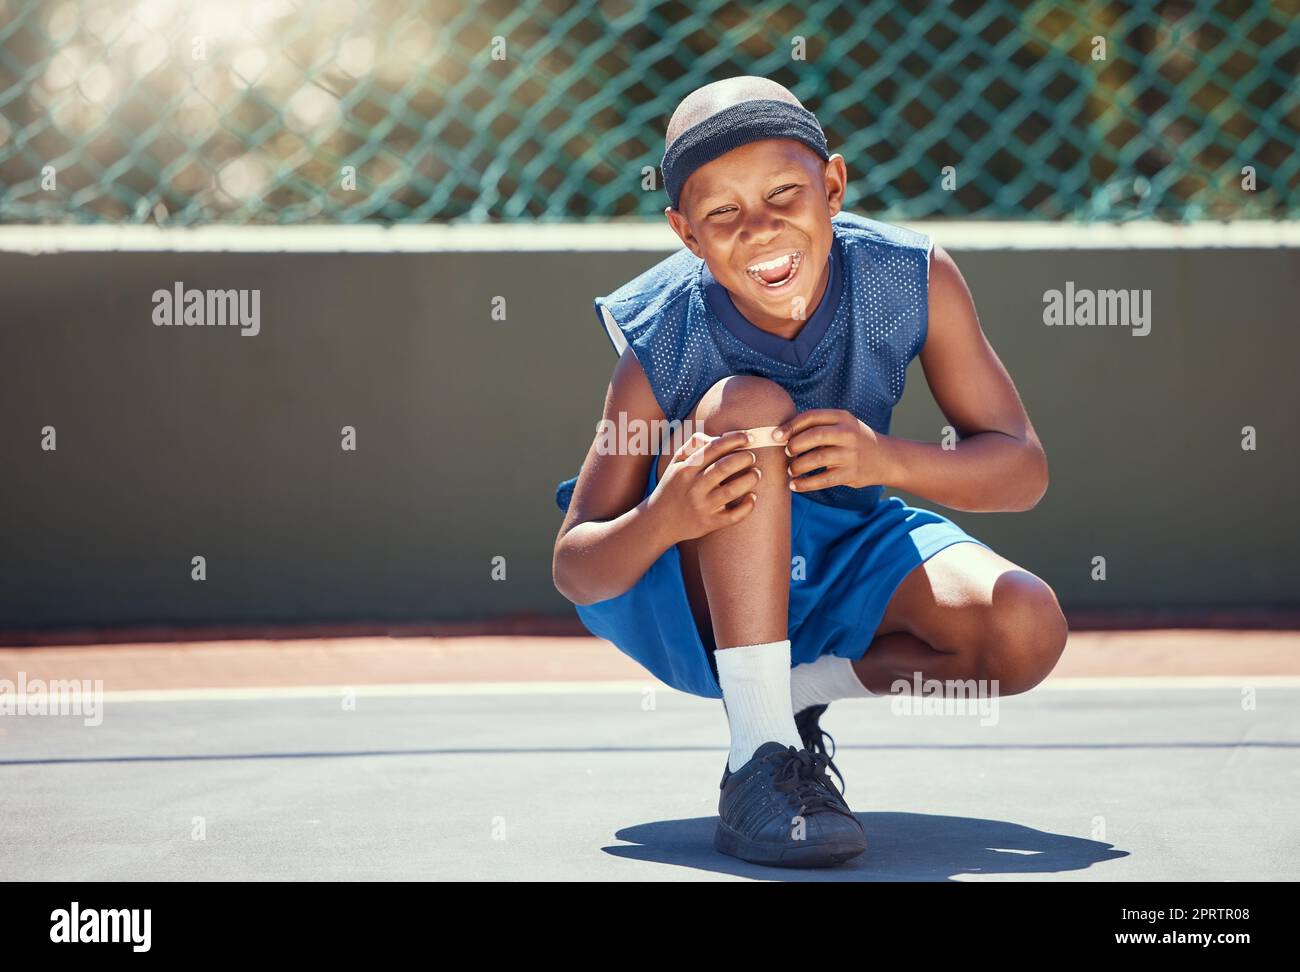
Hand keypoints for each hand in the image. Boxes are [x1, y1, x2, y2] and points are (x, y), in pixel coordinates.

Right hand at [647, 430, 759, 542]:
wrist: (659, 521)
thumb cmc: (672, 487)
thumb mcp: (676, 463)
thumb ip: (693, 445)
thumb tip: (717, 437)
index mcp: (686, 469)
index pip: (714, 448)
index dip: (735, 439)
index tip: (748, 437)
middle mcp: (694, 487)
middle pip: (724, 467)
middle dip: (744, 458)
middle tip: (752, 456)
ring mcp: (702, 506)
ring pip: (731, 491)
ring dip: (750, 479)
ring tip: (756, 473)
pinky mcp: (709, 523)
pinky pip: (733, 516)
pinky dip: (747, 506)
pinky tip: (752, 497)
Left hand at [773, 409, 889, 492]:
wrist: (886, 458)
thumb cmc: (854, 440)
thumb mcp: (842, 425)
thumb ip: (818, 426)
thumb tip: (781, 434)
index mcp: (843, 417)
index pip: (812, 416)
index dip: (791, 426)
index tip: (776, 436)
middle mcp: (848, 434)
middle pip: (814, 436)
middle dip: (794, 445)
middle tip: (786, 453)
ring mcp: (851, 454)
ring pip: (817, 459)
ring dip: (798, 466)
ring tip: (791, 470)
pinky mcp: (851, 474)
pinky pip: (823, 480)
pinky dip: (805, 484)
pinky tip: (795, 486)